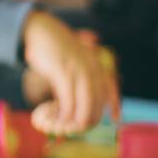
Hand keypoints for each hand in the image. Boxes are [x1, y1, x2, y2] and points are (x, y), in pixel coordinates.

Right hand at [21, 12, 120, 133]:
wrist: (40, 30)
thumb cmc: (57, 49)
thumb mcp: (76, 59)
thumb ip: (83, 75)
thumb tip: (81, 98)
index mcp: (95, 64)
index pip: (109, 87)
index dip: (114, 104)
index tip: (116, 119)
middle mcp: (90, 67)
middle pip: (96, 101)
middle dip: (89, 118)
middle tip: (78, 127)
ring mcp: (77, 68)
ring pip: (84, 102)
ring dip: (76, 118)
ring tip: (68, 126)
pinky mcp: (61, 70)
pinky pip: (67, 96)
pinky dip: (64, 110)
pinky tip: (58, 117)